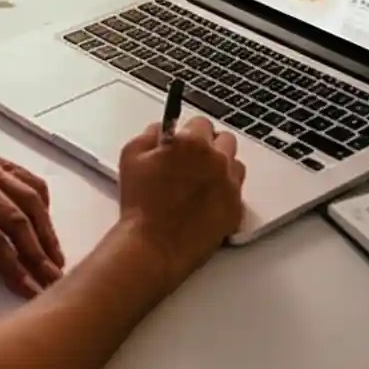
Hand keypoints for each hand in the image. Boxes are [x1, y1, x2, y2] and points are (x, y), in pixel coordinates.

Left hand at [0, 128, 64, 298]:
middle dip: (39, 255)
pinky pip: (30, 180)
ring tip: (58, 259)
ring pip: (30, 201)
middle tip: (55, 281)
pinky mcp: (1, 161)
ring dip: (48, 232)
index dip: (13, 267)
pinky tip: (47, 223)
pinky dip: (43, 202)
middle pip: (18, 221)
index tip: (30, 291)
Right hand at [117, 118, 245, 288]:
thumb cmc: (140, 206)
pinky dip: (225, 193)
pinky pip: (237, 192)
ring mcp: (229, 185)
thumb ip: (148, 135)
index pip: (201, 123)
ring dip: (221, 167)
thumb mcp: (131, 158)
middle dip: (210, 146)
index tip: (185, 141)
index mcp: (191, 143)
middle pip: (224, 139)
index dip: (190, 132)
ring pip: (235, 164)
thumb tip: (159, 130)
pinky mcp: (236, 209)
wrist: (153, 246)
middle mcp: (216, 160)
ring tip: (201, 183)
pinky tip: (207, 202)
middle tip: (194, 161)